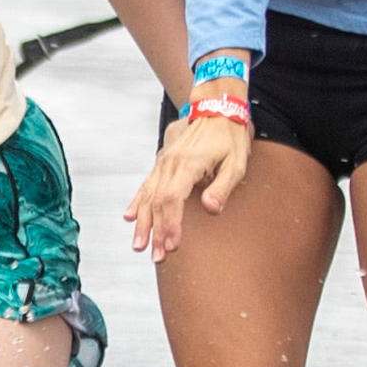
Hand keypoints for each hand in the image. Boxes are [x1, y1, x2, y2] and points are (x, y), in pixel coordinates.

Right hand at [128, 101, 253, 256]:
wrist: (217, 109)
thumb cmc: (230, 137)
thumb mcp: (236, 162)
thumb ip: (223, 187)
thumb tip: (211, 209)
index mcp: (188, 164)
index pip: (173, 199)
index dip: (170, 224)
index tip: (172, 245)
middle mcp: (170, 164)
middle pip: (157, 203)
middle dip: (156, 232)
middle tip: (157, 257)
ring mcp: (163, 163)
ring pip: (148, 197)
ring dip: (144, 223)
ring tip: (139, 246)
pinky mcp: (162, 163)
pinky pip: (145, 185)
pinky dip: (137, 202)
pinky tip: (130, 217)